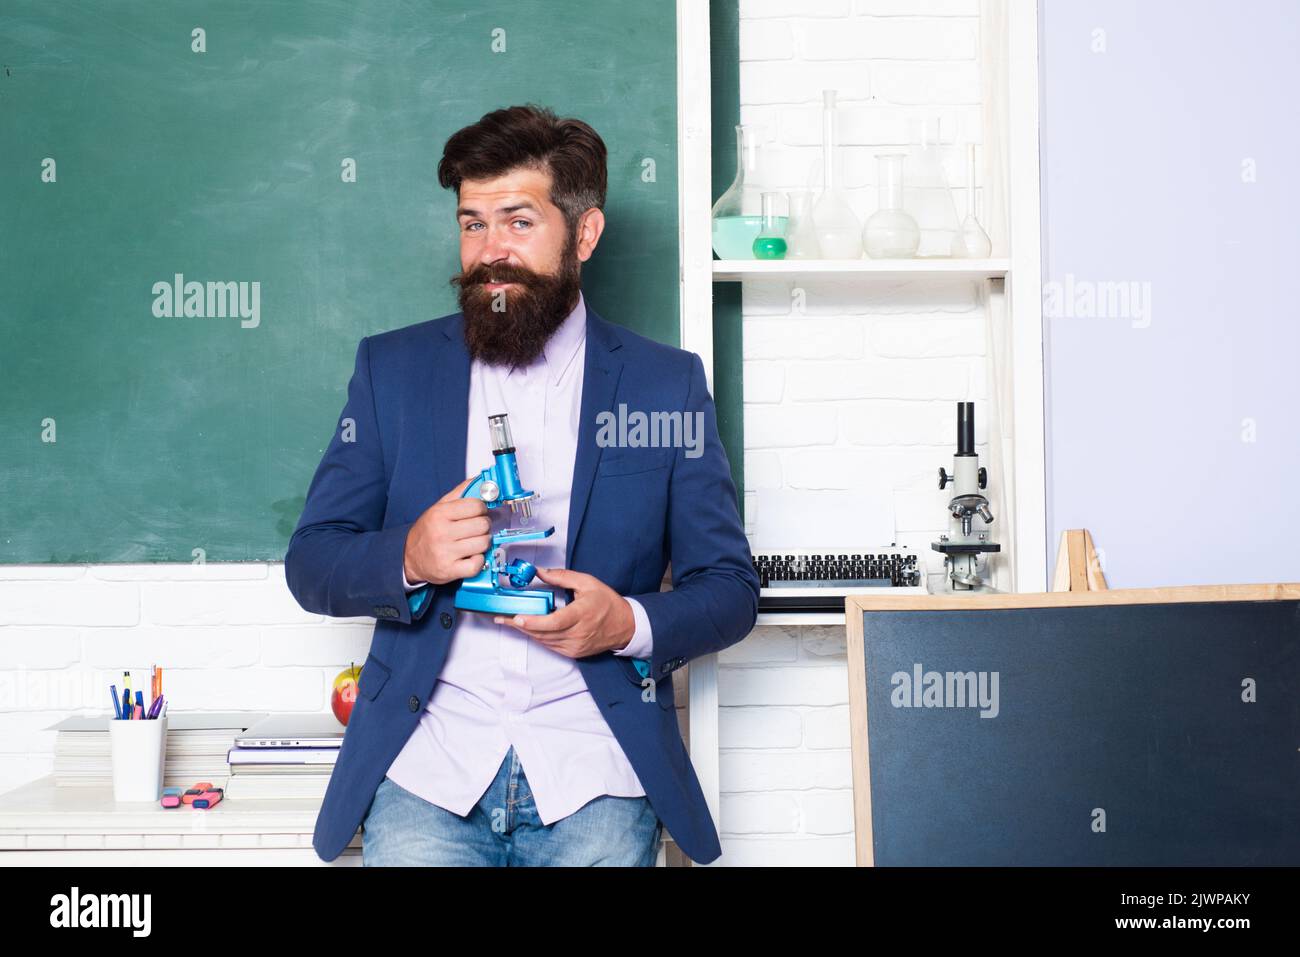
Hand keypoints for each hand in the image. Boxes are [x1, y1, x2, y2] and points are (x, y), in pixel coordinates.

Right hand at [403, 476, 490, 585]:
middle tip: (477, 528)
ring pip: (483, 543)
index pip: (476, 505)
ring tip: (474, 541)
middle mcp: (442, 532)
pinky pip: (477, 564)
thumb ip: (461, 492)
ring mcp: (445, 553)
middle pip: (482, 525)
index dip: (482, 508)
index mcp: (440, 514)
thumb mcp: (439, 507)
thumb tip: (481, 480)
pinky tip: (472, 556)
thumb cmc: (428, 531)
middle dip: (484, 526)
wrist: (409, 557)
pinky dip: (479, 561)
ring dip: (483, 543)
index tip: (479, 512)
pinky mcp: (449, 570)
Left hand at [493, 567, 634, 658]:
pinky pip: (550, 645)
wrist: (626, 626)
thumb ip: (562, 577)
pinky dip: (538, 636)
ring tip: (509, 621)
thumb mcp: (587, 583)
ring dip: (526, 631)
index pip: (554, 622)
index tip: (516, 617)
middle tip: (501, 617)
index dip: (533, 622)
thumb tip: (539, 572)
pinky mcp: (573, 652)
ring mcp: (575, 646)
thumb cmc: (607, 603)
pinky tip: (528, 628)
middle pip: (543, 633)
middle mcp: (578, 633)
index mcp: (582, 614)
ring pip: (544, 641)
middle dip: (520, 625)